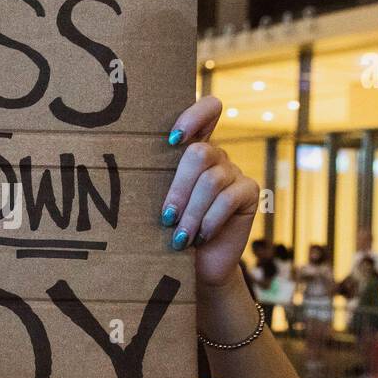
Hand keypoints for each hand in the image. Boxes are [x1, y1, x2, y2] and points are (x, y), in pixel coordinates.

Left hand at [161, 96, 258, 288]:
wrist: (198, 266)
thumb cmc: (170, 233)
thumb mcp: (160, 204)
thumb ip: (156, 182)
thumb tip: (127, 169)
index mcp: (192, 150)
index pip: (208, 110)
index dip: (194, 116)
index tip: (172, 140)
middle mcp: (216, 156)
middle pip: (200, 153)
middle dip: (179, 189)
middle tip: (166, 218)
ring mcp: (234, 173)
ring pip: (211, 181)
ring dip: (192, 213)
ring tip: (179, 238)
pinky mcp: (249, 192)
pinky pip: (229, 198)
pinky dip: (210, 220)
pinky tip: (200, 237)